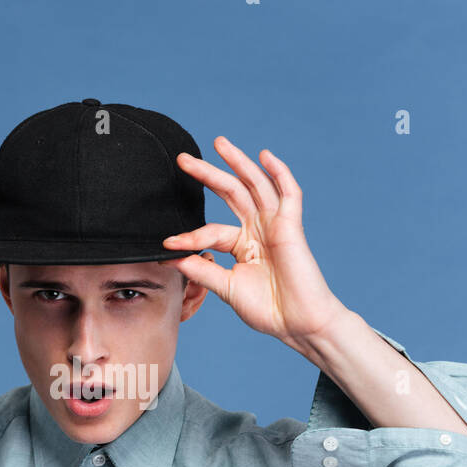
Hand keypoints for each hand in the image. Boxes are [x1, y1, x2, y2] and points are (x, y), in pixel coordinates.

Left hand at [160, 136, 346, 355]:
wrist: (299, 323)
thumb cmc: (268, 309)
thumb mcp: (227, 288)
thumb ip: (202, 270)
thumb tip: (172, 256)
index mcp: (242, 245)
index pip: (210, 230)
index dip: (189, 235)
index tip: (167, 243)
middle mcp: (257, 230)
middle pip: (231, 193)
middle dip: (207, 174)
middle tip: (183, 159)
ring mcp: (274, 226)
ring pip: (255, 185)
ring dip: (238, 162)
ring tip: (218, 143)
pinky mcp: (291, 227)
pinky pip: (289, 194)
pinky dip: (279, 173)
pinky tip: (265, 156)